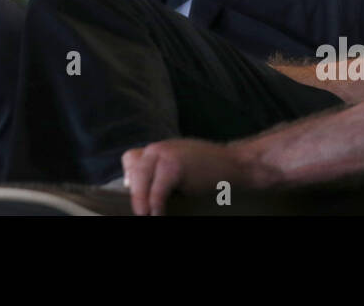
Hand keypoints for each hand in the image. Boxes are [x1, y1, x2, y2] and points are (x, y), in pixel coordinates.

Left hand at [121, 138, 251, 215]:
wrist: (233, 163)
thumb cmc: (207, 167)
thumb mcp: (178, 162)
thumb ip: (159, 169)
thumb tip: (135, 186)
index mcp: (157, 148)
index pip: (130, 159)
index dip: (130, 177)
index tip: (131, 192)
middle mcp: (157, 148)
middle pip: (134, 172)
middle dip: (135, 194)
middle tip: (140, 211)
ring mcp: (165, 155)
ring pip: (141, 180)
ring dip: (141, 200)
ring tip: (144, 214)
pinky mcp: (174, 167)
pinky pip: (157, 189)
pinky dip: (154, 204)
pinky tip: (157, 213)